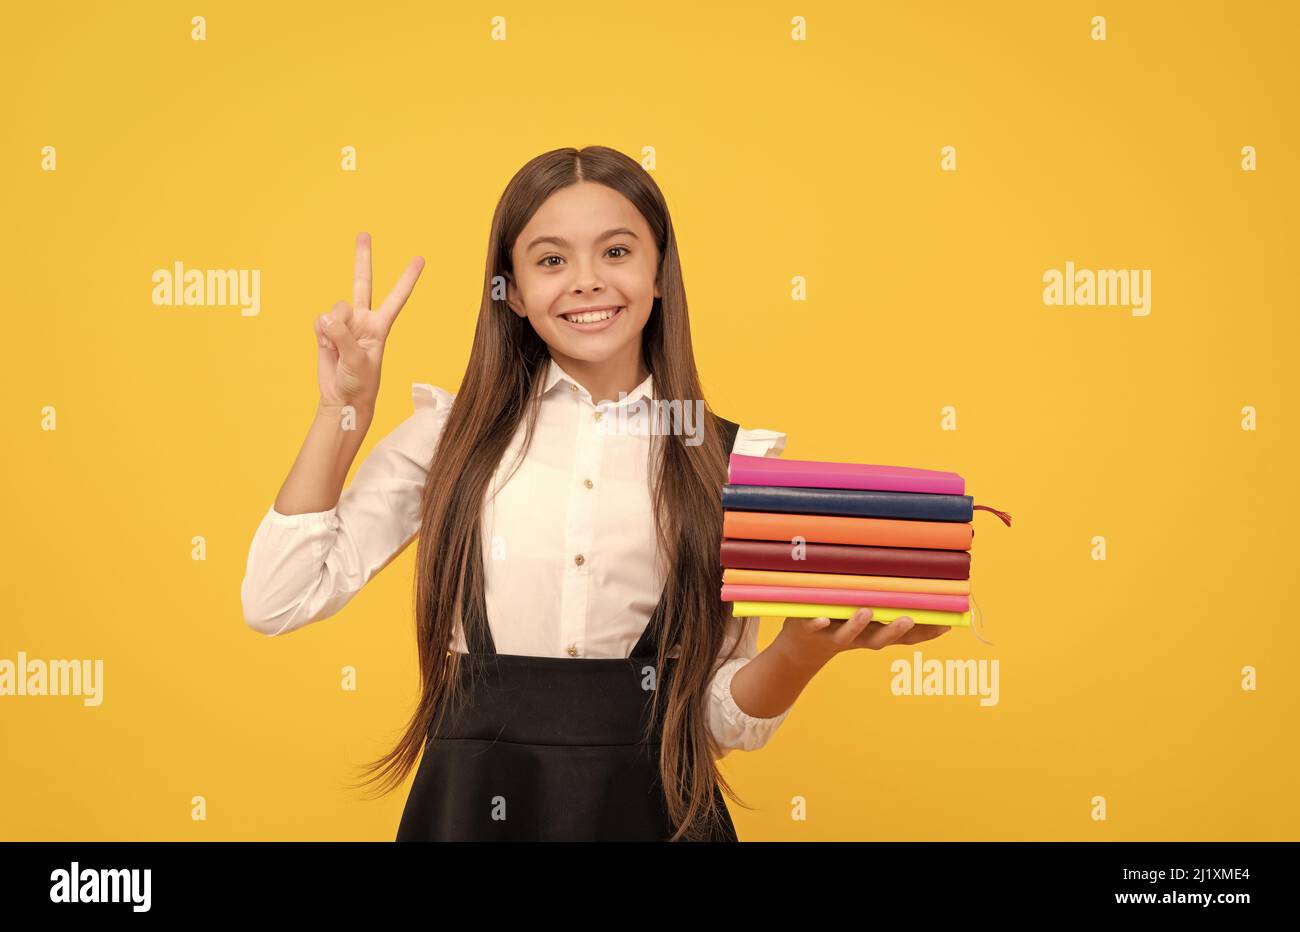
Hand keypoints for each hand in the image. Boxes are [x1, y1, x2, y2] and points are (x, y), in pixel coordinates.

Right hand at [315, 232, 424, 410]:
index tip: (420, 258)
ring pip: (334, 308)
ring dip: (333, 328)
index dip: (407, 278)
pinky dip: (320, 334)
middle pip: (363, 282)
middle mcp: (362, 319)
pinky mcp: (325, 329)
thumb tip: (327, 318)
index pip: (397, 297)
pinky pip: (319, 321)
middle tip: (364, 234)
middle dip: (363, 258)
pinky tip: (326, 347)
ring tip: (337, 348)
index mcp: (379, 326)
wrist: (342, 398)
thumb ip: (343, 337)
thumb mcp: (358, 361)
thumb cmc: (359, 383)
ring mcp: (343, 323)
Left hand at [776, 608, 951, 670]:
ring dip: (857, 625)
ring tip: (867, 612)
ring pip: (847, 635)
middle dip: (894, 630)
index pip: (903, 638)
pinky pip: (812, 626)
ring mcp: (832, 634)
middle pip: (878, 639)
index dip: (924, 633)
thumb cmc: (841, 624)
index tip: (946, 625)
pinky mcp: (807, 628)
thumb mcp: (867, 618)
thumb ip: (889, 603)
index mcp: (874, 634)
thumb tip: (921, 583)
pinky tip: (821, 619)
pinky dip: (817, 623)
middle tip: (910, 619)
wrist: (802, 648)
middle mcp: (856, 638)